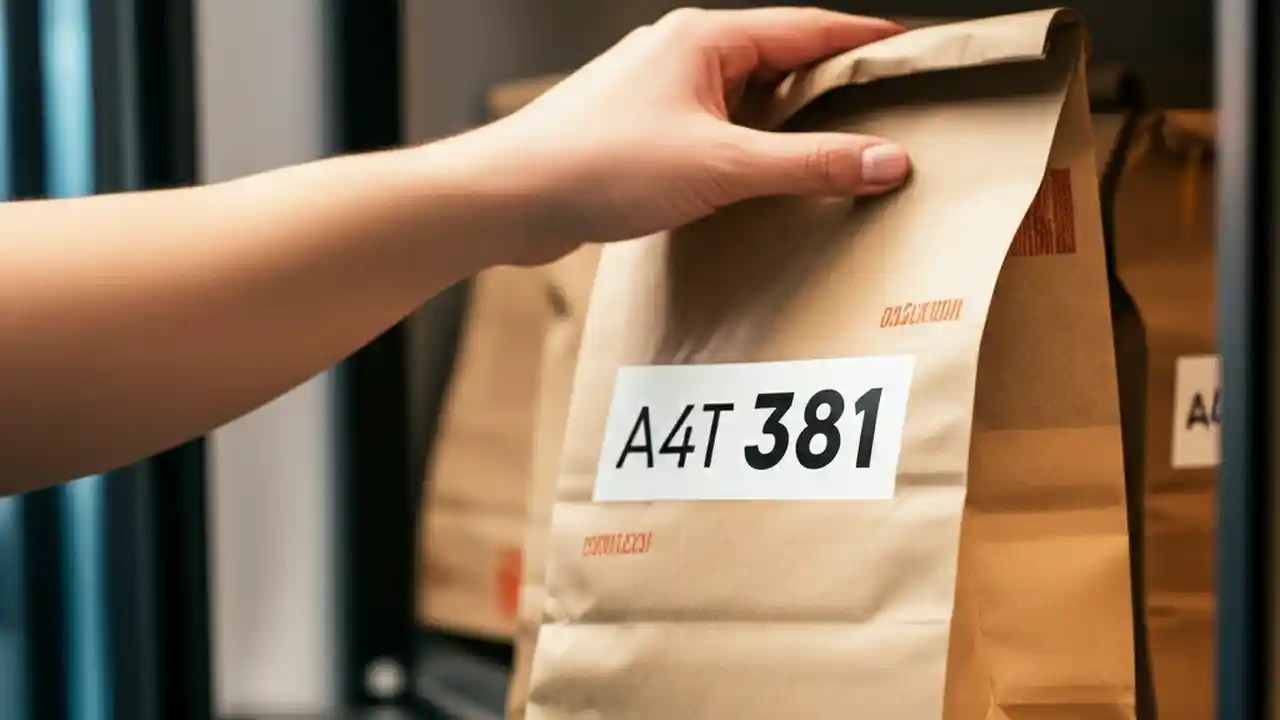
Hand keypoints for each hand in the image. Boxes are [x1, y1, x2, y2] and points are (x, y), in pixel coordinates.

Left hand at [460, 7, 910, 263]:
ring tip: (832, 151)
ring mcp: (655, 91)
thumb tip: (884, 159)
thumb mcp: (721, 167)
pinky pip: (709, 130)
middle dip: (829, 86)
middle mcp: (680, 54)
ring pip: (740, 100)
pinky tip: (757, 181)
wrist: (508, 198)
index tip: (910, 47)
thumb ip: (807, 165)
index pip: (807, 28)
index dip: (863, 38)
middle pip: (776, 60)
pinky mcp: (637, 130)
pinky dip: (742, 149)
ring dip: (782, 124)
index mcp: (704, 39)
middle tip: (882, 110)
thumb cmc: (597, 165)